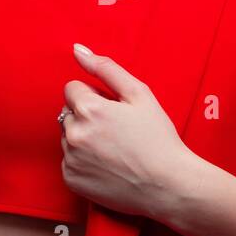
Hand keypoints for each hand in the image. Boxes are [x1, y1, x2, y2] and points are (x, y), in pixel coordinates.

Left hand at [59, 43, 190, 219]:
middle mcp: (74, 134)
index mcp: (89, 109)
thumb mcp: (139, 94)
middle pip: (68, 113)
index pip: (72, 89)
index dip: (94, 96)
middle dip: (86, 116)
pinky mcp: (71, 180)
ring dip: (83, 138)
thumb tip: (78, 50)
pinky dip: (83, 161)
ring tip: (113, 149)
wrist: (168, 185)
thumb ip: (106, 68)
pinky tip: (107, 165)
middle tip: (115, 130)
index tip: (112, 110)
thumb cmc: (158, 138)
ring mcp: (71, 160)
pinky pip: (68, 161)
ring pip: (67, 137)